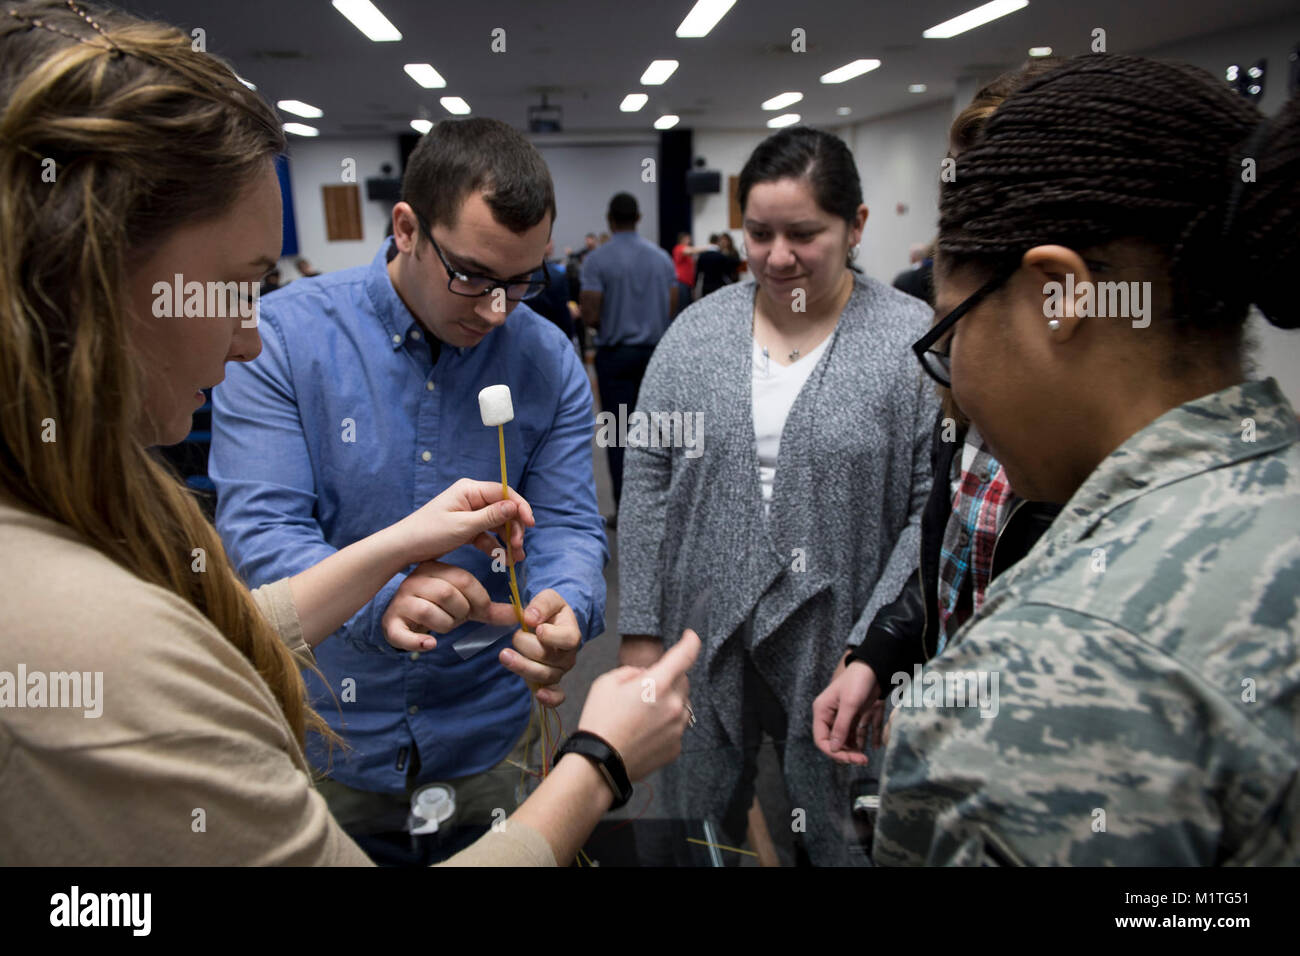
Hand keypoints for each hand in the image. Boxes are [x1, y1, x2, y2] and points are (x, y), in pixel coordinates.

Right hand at [382, 560, 519, 651]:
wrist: (404, 621)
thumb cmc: (440, 609)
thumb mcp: (466, 605)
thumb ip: (490, 609)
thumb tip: (521, 614)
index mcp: (435, 569)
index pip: (464, 578)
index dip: (479, 598)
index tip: (480, 609)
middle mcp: (415, 581)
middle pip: (447, 593)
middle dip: (460, 613)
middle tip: (458, 619)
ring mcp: (401, 602)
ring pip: (430, 612)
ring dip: (444, 626)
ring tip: (443, 627)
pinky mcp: (391, 623)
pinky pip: (403, 634)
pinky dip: (418, 642)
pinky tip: (430, 645)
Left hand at [389, 478, 533, 567]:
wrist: (404, 548)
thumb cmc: (428, 533)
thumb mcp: (463, 526)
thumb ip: (491, 517)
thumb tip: (514, 506)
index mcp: (470, 490)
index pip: (504, 493)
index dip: (520, 507)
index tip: (531, 524)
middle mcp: (472, 498)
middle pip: (504, 510)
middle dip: (514, 529)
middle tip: (519, 548)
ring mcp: (470, 513)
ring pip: (498, 525)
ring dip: (508, 541)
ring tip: (515, 559)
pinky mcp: (467, 528)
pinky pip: (487, 535)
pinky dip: (495, 547)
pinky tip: (502, 559)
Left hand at [499, 589, 580, 707]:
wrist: (551, 624)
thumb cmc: (550, 611)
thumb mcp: (549, 598)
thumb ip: (541, 604)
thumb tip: (530, 618)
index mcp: (571, 633)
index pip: (568, 638)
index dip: (552, 636)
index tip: (538, 628)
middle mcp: (568, 655)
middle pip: (549, 658)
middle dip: (527, 646)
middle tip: (515, 635)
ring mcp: (559, 670)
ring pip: (544, 675)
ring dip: (522, 666)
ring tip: (504, 655)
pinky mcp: (549, 682)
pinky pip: (555, 696)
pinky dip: (550, 699)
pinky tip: (539, 695)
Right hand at [576, 629, 700, 780]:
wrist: (599, 763)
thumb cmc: (599, 721)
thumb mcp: (606, 683)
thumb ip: (632, 672)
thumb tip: (645, 676)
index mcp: (657, 684)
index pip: (685, 655)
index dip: (691, 642)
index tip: (691, 636)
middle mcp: (674, 705)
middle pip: (683, 681)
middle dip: (669, 679)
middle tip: (644, 691)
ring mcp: (677, 728)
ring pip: (681, 705)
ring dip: (668, 703)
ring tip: (641, 715)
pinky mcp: (675, 747)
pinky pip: (676, 727)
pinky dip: (665, 725)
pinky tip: (643, 732)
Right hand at [812, 658, 880, 765]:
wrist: (873, 668)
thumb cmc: (858, 681)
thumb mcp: (850, 704)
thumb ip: (841, 727)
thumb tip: (834, 749)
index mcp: (821, 711)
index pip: (821, 739)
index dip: (833, 752)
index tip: (850, 759)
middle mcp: (828, 716)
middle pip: (832, 742)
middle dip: (845, 753)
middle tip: (862, 761)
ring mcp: (840, 717)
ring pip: (842, 741)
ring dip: (851, 751)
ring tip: (864, 758)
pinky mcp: (851, 717)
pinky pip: (851, 735)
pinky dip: (856, 744)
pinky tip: (866, 749)